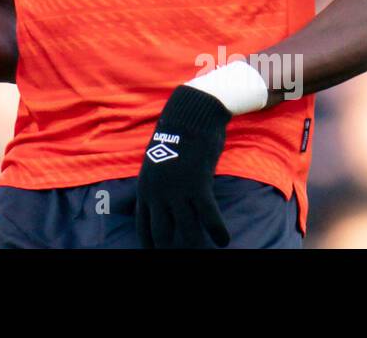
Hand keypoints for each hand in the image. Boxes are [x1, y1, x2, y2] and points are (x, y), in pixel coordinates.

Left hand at [135, 84, 231, 247]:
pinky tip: (223, 240)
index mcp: (145, 187)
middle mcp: (157, 192)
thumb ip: (155, 184)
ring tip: (206, 249)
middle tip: (185, 252)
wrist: (190, 115)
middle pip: (162, 233)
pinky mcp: (197, 185)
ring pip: (187, 230)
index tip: (155, 252)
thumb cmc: (176, 137)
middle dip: (171, 247)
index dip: (149, 243)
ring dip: (197, 243)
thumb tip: (156, 201)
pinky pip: (208, 216)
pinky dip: (217, 231)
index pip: (143, 225)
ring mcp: (176, 190)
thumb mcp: (155, 161)